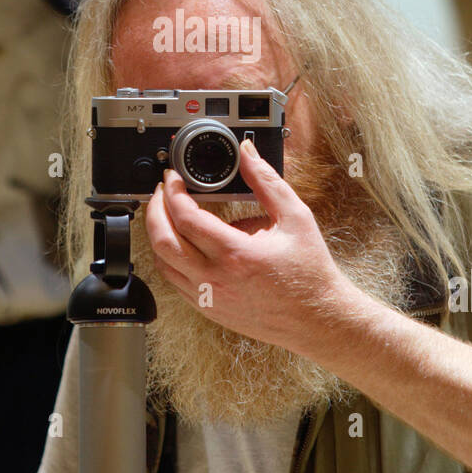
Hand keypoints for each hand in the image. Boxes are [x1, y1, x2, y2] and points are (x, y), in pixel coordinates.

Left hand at [144, 138, 362, 355]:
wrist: (317, 318)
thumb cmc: (310, 272)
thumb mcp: (295, 217)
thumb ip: (267, 181)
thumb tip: (247, 153)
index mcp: (236, 254)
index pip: (185, 218)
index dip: (172, 192)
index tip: (173, 178)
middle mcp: (216, 279)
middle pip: (163, 241)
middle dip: (154, 210)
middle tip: (162, 192)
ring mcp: (209, 298)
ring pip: (162, 265)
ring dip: (158, 235)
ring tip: (166, 214)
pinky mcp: (209, 310)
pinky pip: (175, 283)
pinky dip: (169, 259)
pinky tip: (181, 244)